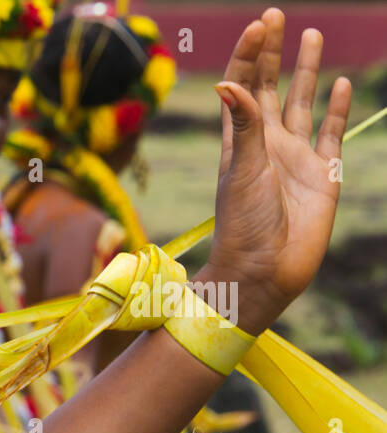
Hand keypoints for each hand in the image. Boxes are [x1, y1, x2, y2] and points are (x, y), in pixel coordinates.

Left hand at [205, 9, 351, 332]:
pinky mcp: (322, 173)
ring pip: (302, 103)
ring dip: (306, 71)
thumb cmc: (244, 224)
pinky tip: (340, 83)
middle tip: (276, 16)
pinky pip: (330, 133)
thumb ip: (243, 124)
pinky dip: (336, 108)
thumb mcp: (242, 169)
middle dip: (273, 53)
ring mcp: (296, 158)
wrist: (265, 269)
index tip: (258, 26)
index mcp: (240, 142)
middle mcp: (267, 145)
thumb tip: (229, 80)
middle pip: (271, 88)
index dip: (249, 56)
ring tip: (310, 35)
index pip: (242, 88)